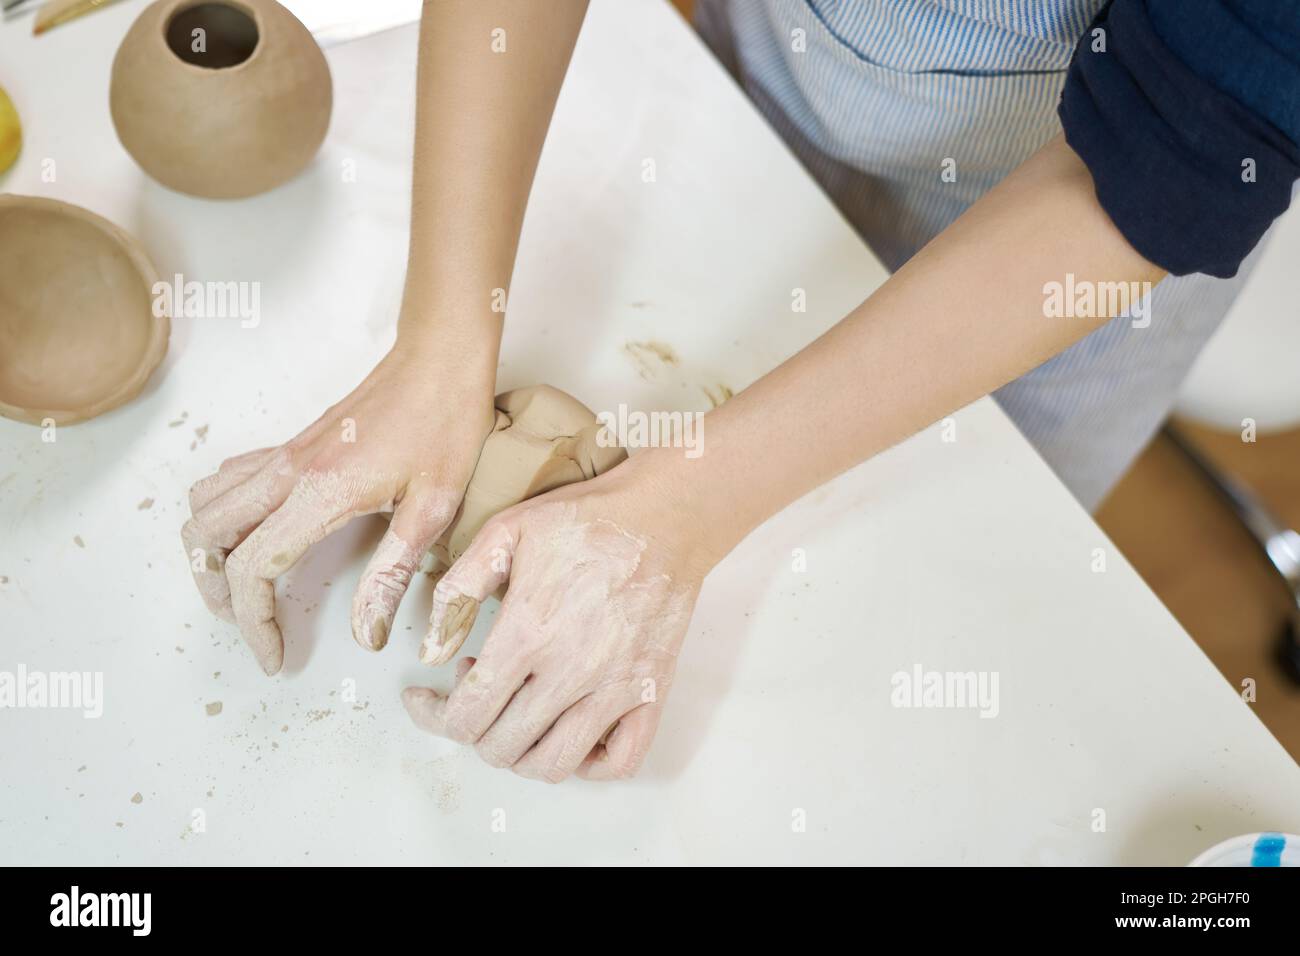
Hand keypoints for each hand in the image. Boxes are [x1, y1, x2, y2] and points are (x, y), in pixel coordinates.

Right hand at [182, 345, 495, 674]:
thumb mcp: (433, 507)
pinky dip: (224, 513)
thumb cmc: (444, 423)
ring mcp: (284, 454)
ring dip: (209, 549)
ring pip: (206, 502)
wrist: (440, 359)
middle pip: (205, 535)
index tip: (272, 654)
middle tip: (252, 625)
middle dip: (216, 591)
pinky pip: (229, 478)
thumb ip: (393, 572)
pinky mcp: (292, 444)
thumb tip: (366, 632)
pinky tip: (259, 535)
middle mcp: (287, 470)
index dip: (253, 621)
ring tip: (244, 588)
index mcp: (319, 491)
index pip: (252, 567)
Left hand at [401, 452, 707, 781]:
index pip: (466, 714)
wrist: (664, 516)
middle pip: (503, 746)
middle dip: (473, 730)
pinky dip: (590, 765)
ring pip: (555, 764)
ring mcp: (617, 688)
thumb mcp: (505, 532)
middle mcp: (572, 670)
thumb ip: (458, 589)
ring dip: (522, 753)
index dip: (432, 716)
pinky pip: (622, 761)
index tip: (424, 699)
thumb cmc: (588, 521)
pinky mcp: (651, 692)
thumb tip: (434, 650)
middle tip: (478, 689)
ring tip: (518, 713)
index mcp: (529, 632)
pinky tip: (571, 733)